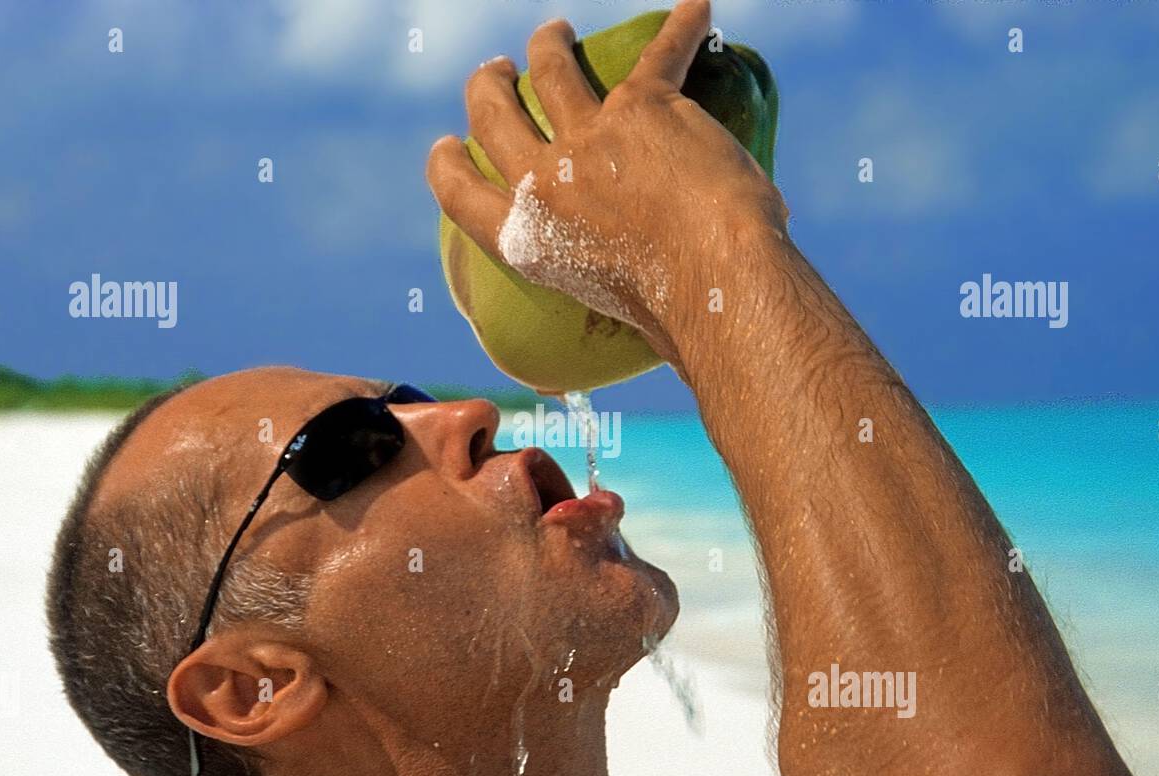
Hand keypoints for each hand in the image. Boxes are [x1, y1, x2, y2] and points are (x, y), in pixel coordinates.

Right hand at [426, 0, 786, 365]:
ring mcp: (590, 136)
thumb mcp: (605, 314)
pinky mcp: (647, 106)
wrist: (714, 285)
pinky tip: (698, 8)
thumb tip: (604, 358)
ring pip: (553, 67)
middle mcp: (544, 181)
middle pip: (493, 113)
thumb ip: (601, 293)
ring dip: (550, 43)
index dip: (445, 163)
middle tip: (496, 72)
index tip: (445, 145)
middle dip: (487, 86)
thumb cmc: (672, 319)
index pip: (458, 193)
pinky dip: (686, 26)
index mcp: (525, 239)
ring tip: (554, 34)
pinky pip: (665, 51)